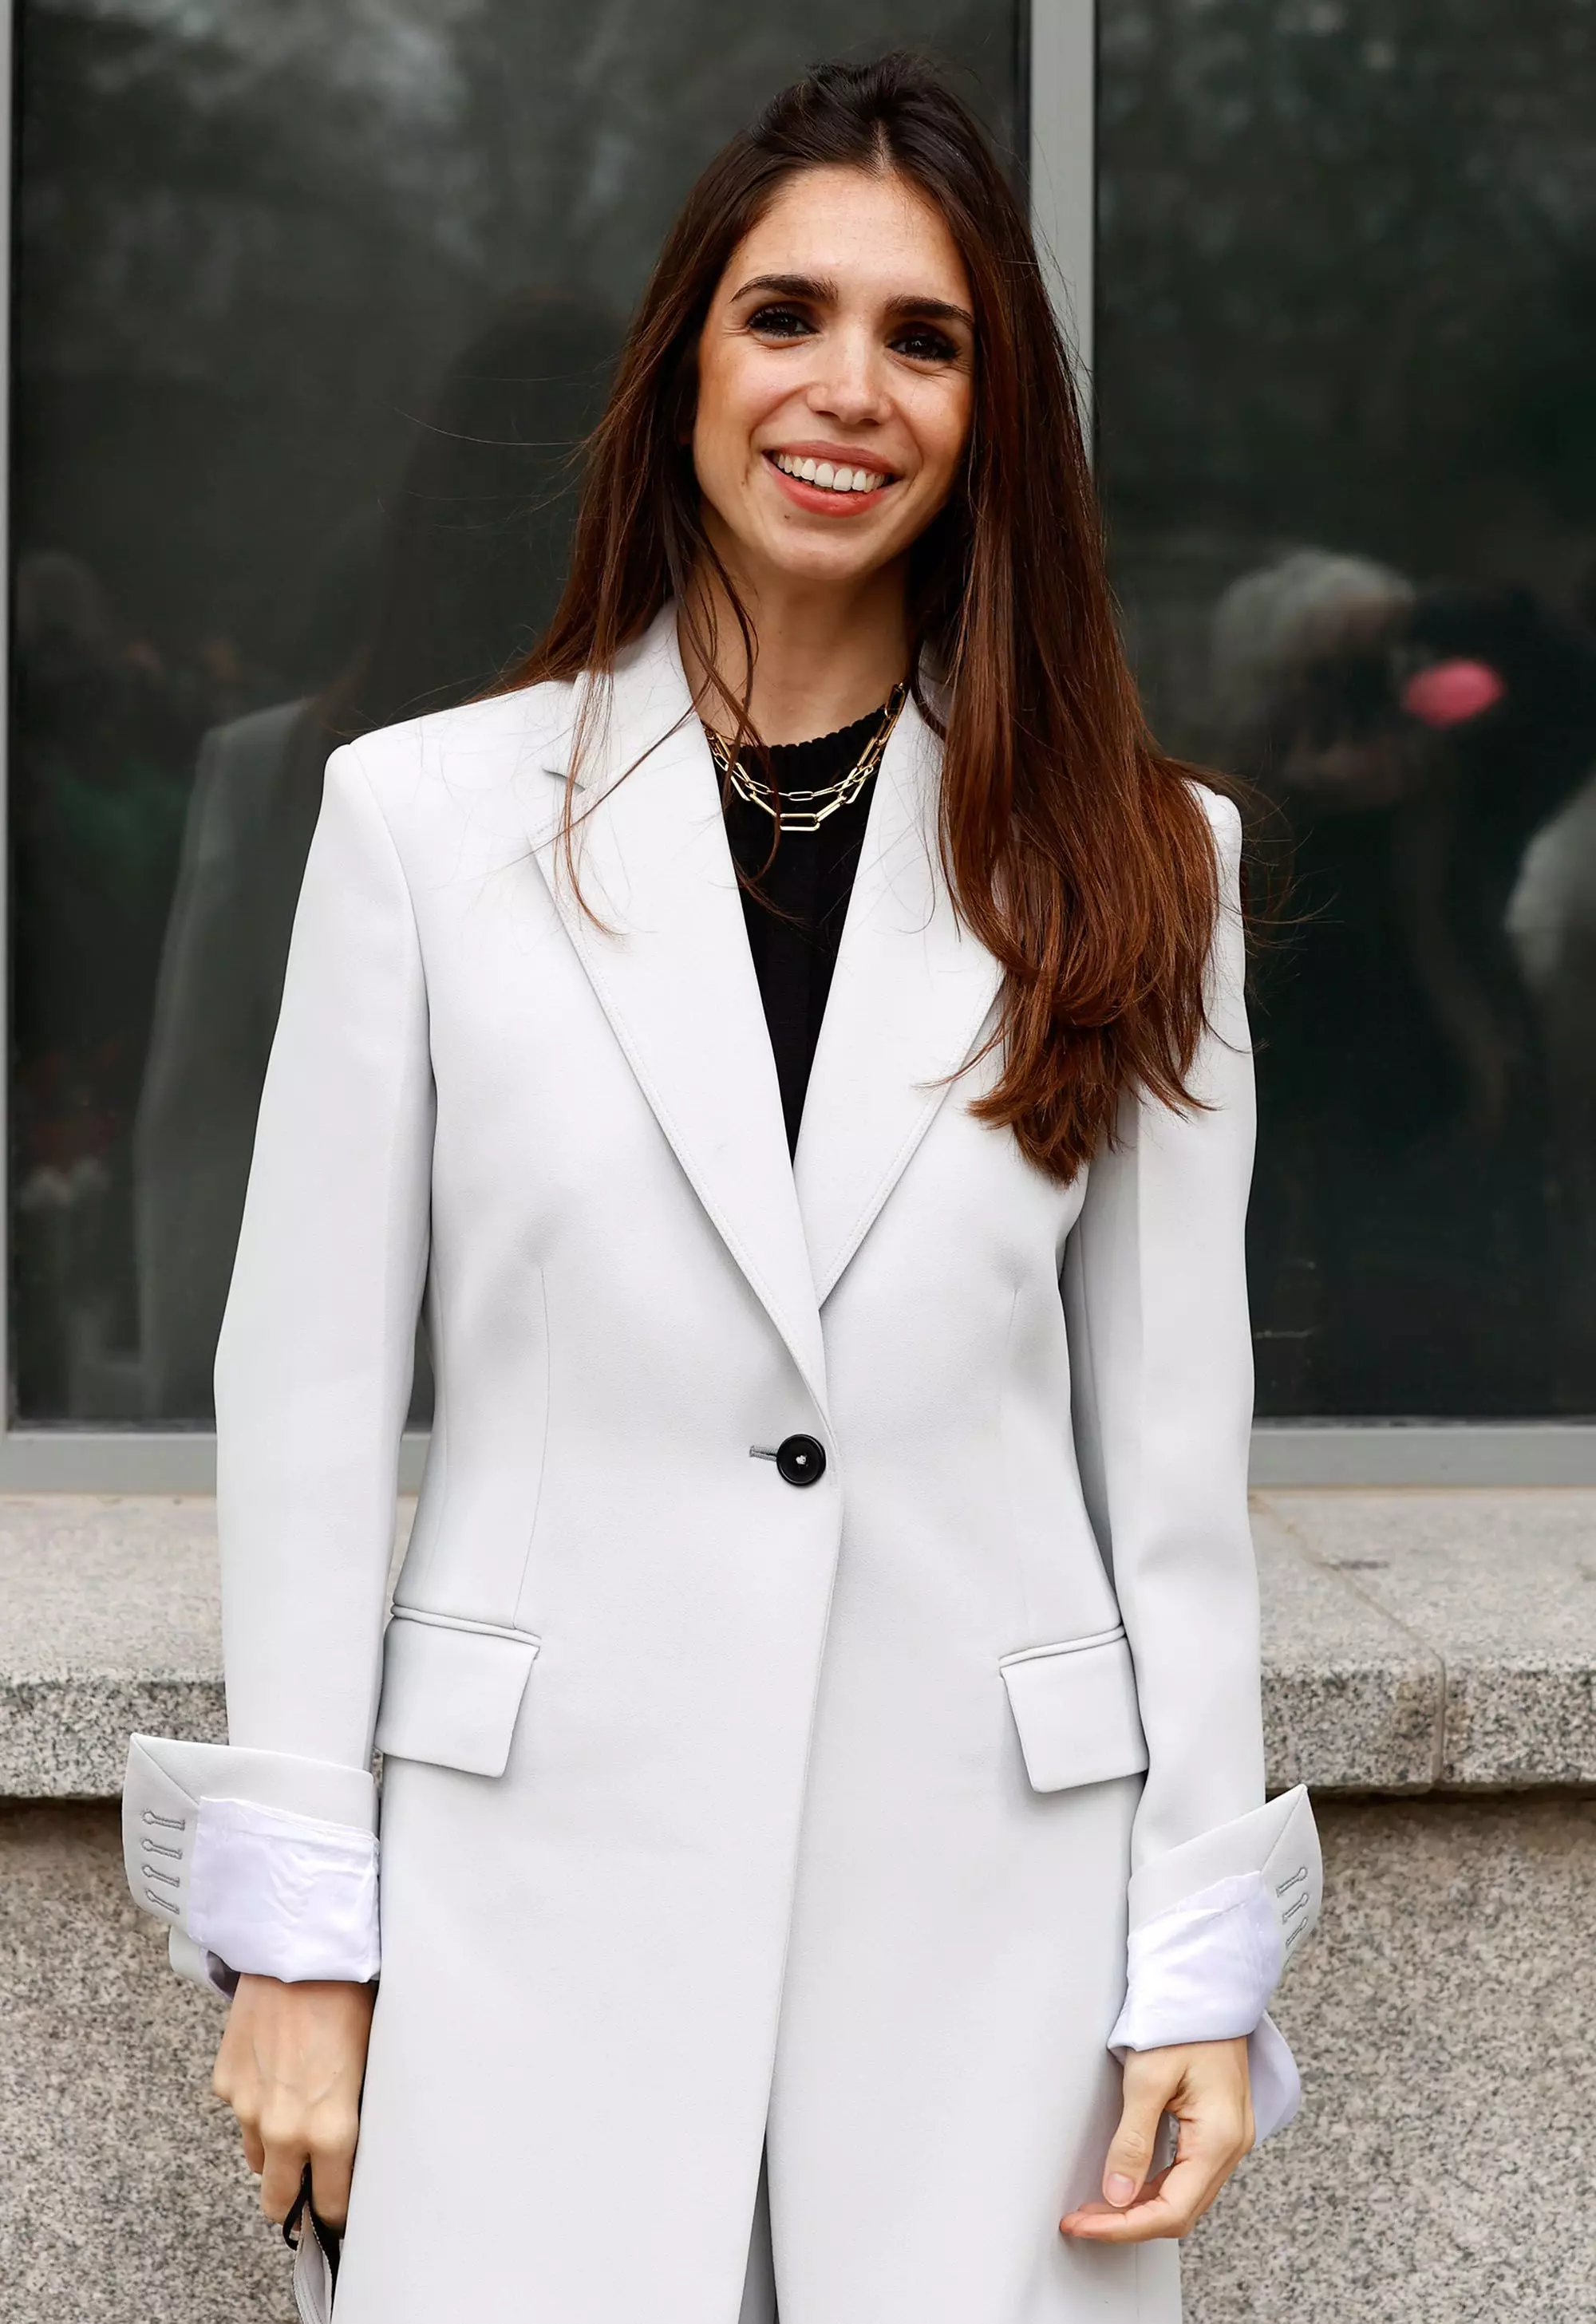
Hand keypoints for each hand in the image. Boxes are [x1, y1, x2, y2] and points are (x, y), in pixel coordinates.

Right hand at [212, 1973, 376, 2228]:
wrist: (300, 1949)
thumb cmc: (348, 1996)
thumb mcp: (369, 2063)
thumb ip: (352, 2114)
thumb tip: (350, 2144)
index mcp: (331, 2130)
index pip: (329, 2203)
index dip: (334, 2212)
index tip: (337, 2214)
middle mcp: (286, 2130)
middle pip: (278, 2200)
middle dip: (294, 2199)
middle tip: (308, 2184)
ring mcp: (248, 2108)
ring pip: (258, 2153)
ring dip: (274, 2143)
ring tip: (295, 2103)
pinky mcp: (225, 2083)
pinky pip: (239, 2109)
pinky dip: (254, 2098)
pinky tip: (274, 2064)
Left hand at [1059, 2036, 1252, 2243]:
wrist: (1208, 1983)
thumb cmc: (1182, 2020)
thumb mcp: (1149, 2079)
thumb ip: (1133, 2142)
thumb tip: (1115, 2195)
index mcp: (1220, 2139)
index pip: (1171, 2211)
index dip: (1123, 2226)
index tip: (1085, 2225)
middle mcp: (1231, 2146)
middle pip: (1179, 2211)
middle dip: (1128, 2222)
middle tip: (1082, 2220)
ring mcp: (1227, 2138)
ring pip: (1184, 2196)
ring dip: (1139, 2207)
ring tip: (1096, 2206)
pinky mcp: (1217, 2128)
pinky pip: (1186, 2173)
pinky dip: (1154, 2186)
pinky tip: (1126, 2183)